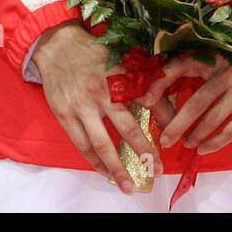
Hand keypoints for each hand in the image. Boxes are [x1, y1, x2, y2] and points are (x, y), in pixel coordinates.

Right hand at [31, 22, 158, 192]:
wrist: (59, 46)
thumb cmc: (96, 53)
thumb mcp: (124, 60)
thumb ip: (146, 81)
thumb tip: (169, 103)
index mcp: (121, 77)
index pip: (148, 103)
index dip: (163, 121)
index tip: (172, 142)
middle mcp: (102, 93)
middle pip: (125, 129)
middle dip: (143, 152)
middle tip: (156, 171)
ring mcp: (81, 106)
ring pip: (101, 144)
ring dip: (115, 168)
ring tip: (128, 186)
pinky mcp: (64, 115)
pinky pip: (81, 145)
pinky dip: (93, 162)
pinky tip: (105, 172)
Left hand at [137, 56, 231, 155]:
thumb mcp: (222, 62)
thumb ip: (198, 71)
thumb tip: (161, 90)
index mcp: (216, 57)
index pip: (183, 64)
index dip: (162, 81)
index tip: (144, 100)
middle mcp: (229, 71)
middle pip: (197, 102)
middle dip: (177, 124)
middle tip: (164, 140)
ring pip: (213, 119)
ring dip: (195, 135)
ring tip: (186, 144)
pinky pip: (231, 129)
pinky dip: (215, 143)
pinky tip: (204, 149)